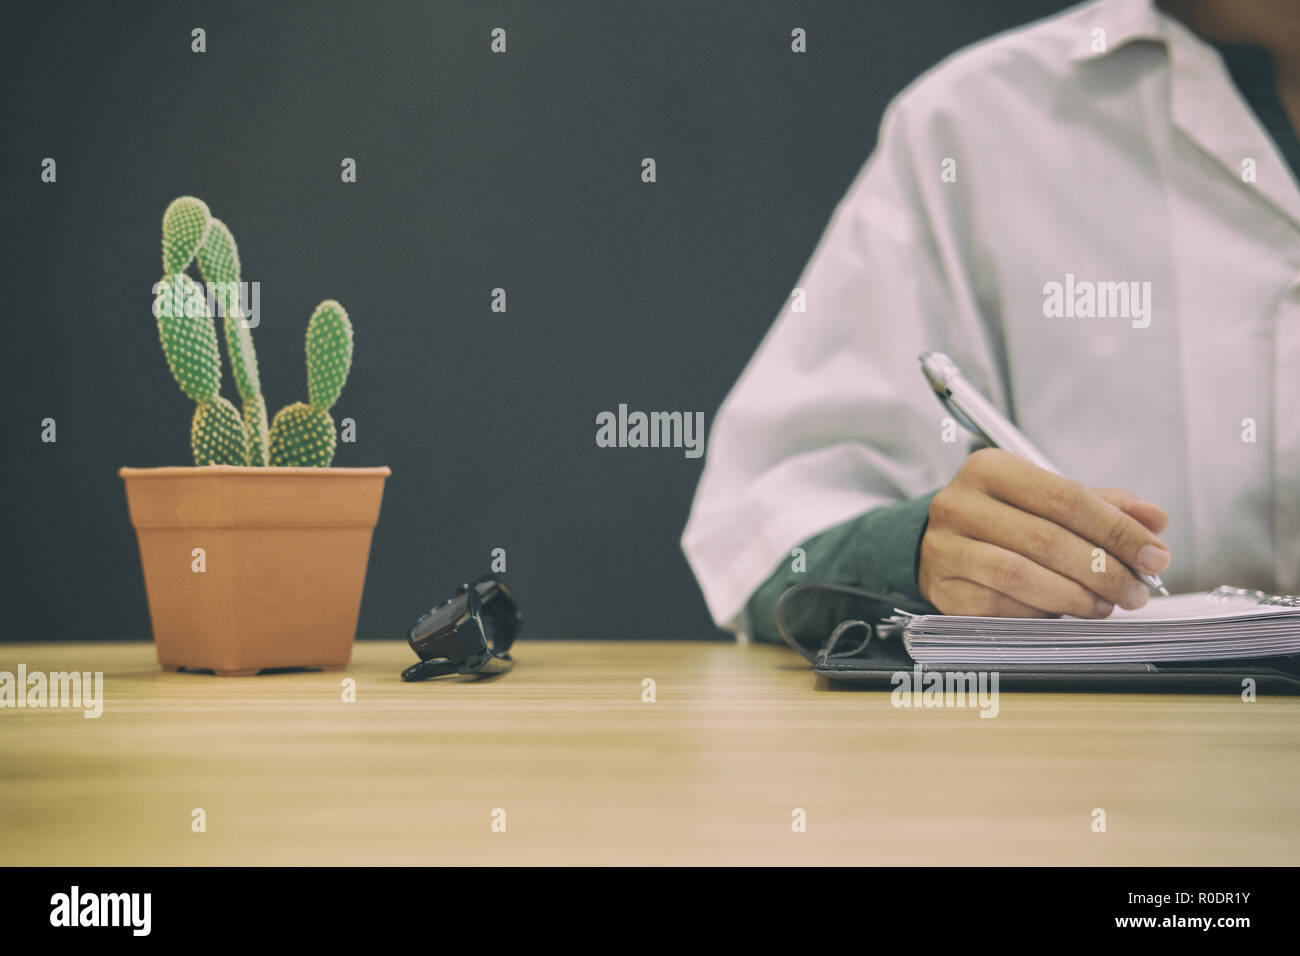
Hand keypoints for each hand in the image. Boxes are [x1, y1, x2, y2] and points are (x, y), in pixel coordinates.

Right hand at [918, 448, 1170, 617]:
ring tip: (1105, 605)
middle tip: (1135, 591)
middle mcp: (959, 503)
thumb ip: (1102, 506)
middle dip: (1102, 570)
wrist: (936, 541)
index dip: (1116, 530)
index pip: (1065, 497)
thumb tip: (1155, 521)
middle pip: (1045, 539)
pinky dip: (1039, 612)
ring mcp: (945, 547)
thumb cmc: (1002, 518)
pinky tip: (1062, 612)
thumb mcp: (1047, 498)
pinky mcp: (942, 588)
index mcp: (990, 468)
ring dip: (1075, 596)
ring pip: (1020, 576)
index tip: (1153, 555)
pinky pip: (998, 607)